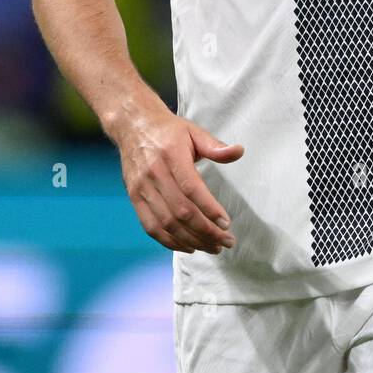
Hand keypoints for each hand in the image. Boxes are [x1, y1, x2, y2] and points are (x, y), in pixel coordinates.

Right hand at [111, 102, 243, 253]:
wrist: (133, 126)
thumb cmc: (169, 131)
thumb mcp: (194, 131)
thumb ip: (215, 146)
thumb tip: (238, 151)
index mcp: (172, 155)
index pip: (191, 188)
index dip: (209, 209)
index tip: (226, 223)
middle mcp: (154, 173)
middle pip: (180, 211)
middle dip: (205, 231)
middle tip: (226, 241)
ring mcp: (142, 188)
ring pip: (166, 223)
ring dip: (191, 240)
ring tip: (212, 247)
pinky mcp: (134, 198)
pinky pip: (151, 227)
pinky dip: (170, 241)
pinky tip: (188, 246)